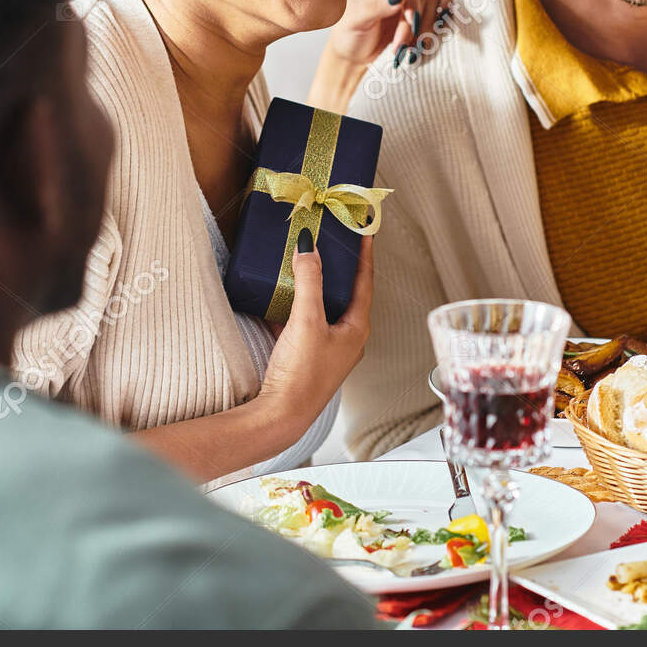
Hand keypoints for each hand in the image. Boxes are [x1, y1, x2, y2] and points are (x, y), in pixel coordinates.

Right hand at [257, 233, 374, 428]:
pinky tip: (284, 296)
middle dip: (341, 267)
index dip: (364, 254)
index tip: (365, 231)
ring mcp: (330, 348)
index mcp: (357, 329)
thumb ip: (308, 281)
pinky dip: (301, 304)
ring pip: (328, 307)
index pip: (365, 281)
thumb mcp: (306, 321)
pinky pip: (310, 321)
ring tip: (309, 262)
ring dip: (319, 285)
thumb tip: (309, 247)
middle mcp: (348, 338)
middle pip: (348, 293)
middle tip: (335, 242)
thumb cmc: (301, 374)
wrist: (281, 415)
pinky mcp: (311, 356)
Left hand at [323, 0, 454, 69]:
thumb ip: (376, 6)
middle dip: (413, 21)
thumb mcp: (356, 20)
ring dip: (425, 26)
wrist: (359, 53)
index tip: (410, 22)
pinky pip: (445, 0)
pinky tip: (424, 37)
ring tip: (407, 47)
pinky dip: (437, 20)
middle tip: (400, 46)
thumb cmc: (351, 33)